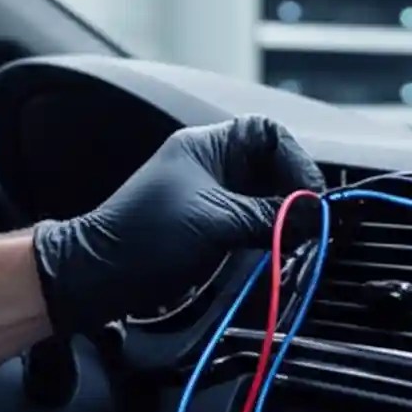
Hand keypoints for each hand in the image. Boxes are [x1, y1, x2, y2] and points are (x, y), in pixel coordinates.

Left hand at [32, 115, 323, 335]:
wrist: (99, 277)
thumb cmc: (145, 238)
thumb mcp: (214, 222)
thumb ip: (268, 217)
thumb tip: (312, 217)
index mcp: (207, 147)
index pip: (268, 134)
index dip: (295, 159)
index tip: (310, 195)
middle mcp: (213, 166)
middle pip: (273, 167)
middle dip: (294, 193)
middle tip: (308, 223)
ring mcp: (213, 198)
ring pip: (267, 198)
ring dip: (285, 217)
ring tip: (296, 240)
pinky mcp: (212, 228)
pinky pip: (254, 223)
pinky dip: (271, 235)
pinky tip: (279, 251)